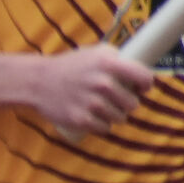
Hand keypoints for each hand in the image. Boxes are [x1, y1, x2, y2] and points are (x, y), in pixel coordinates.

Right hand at [29, 45, 155, 137]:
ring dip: (116, 116)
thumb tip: (139, 70)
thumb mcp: (94, 53)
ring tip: (104, 109)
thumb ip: (116, 59)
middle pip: (133, 104)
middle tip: (117, 100)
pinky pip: (105, 129)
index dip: (145, 85)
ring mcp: (92, 103)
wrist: (37, 81)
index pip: (144, 78)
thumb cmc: (69, 66)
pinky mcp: (81, 120)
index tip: (141, 88)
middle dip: (127, 103)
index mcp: (109, 63)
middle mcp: (103, 83)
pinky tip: (96, 119)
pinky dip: (102, 126)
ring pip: (120, 118)